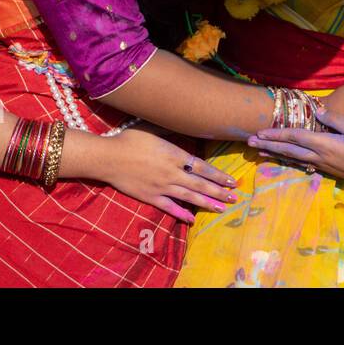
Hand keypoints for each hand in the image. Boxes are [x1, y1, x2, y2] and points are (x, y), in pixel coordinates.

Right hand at [99, 125, 237, 222]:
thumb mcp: (153, 129)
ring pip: (190, 197)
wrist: (108, 157)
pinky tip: (192, 219)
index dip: (218, 176)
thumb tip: (184, 125)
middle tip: (235, 197)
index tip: (231, 181)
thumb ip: (170, 131)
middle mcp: (172, 173)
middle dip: (219, 191)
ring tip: (222, 208)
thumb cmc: (129, 139)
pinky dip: (182, 214)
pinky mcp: (150, 197)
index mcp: (175, 155)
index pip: (203, 167)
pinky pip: (170, 208)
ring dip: (208, 203)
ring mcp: (162, 187)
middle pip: (201, 184)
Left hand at [247, 106, 343, 190]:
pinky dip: (289, 159)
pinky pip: (302, 163)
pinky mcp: (328, 169)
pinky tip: (285, 158)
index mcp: (325, 144)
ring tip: (259, 152)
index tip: (258, 132)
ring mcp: (323, 165)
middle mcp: (319, 157)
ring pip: (293, 158)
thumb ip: (336, 120)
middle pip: (288, 150)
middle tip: (248, 143)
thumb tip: (318, 111)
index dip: (276, 134)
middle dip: (268, 145)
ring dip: (275, 154)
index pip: (294, 137)